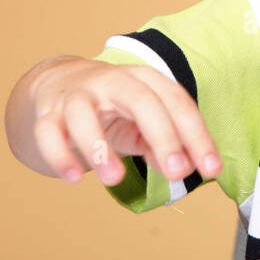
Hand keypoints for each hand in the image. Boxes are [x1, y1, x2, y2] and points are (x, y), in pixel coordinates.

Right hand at [30, 59, 220, 186]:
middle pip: (140, 100)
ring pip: (84, 113)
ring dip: (100, 147)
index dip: (197, 135)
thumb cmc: (112, 106)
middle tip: (177, 171)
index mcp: (144, 80)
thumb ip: (164, 143)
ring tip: (114, 179)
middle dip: (163, 136)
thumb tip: (184, 167)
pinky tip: (74, 177)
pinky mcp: (48, 113)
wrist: (59, 84)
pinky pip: (48, 131)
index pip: (176, 102)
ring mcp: (77, 96)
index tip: (212, 168)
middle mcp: (112, 81)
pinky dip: (59, 155)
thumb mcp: (143, 122)